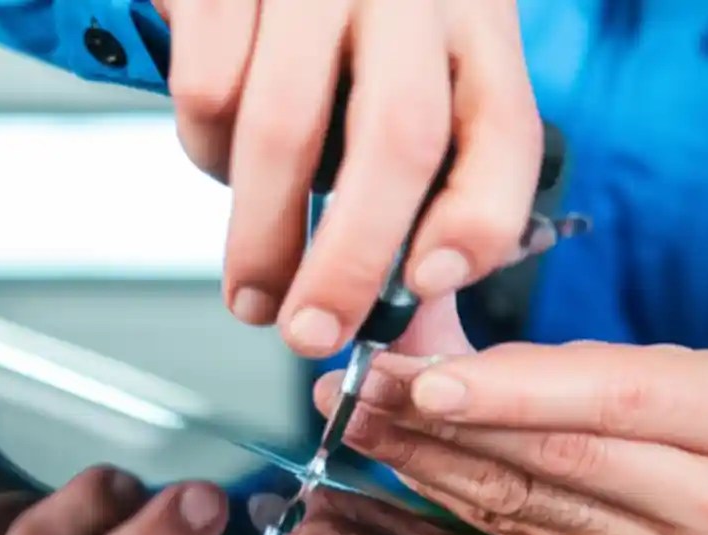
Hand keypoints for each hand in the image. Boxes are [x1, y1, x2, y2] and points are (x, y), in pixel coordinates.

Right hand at [155, 0, 541, 356]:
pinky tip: (221, 155)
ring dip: (261, 235)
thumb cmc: (353, 8)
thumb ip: (425, 155)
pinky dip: (206, 150)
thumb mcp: (420, 57)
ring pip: (285, 127)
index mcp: (474, 18)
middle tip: (312, 329)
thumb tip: (413, 281)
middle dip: (348, 262)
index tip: (428, 285)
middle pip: (396, 140)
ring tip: (251, 288)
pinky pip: (207, 89)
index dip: (475, 221)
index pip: (502, 128)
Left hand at [316, 341, 707, 534]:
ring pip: (522, 506)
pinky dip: (445, 502)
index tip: (423, 378)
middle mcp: (706, 501)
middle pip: (554, 457)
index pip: (616, 398)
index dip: (513, 390)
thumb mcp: (671, 368)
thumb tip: (432, 319)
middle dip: (439, 422)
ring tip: (354, 422)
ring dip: (423, 463)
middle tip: (353, 390)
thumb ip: (559, 357)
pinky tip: (394, 470)